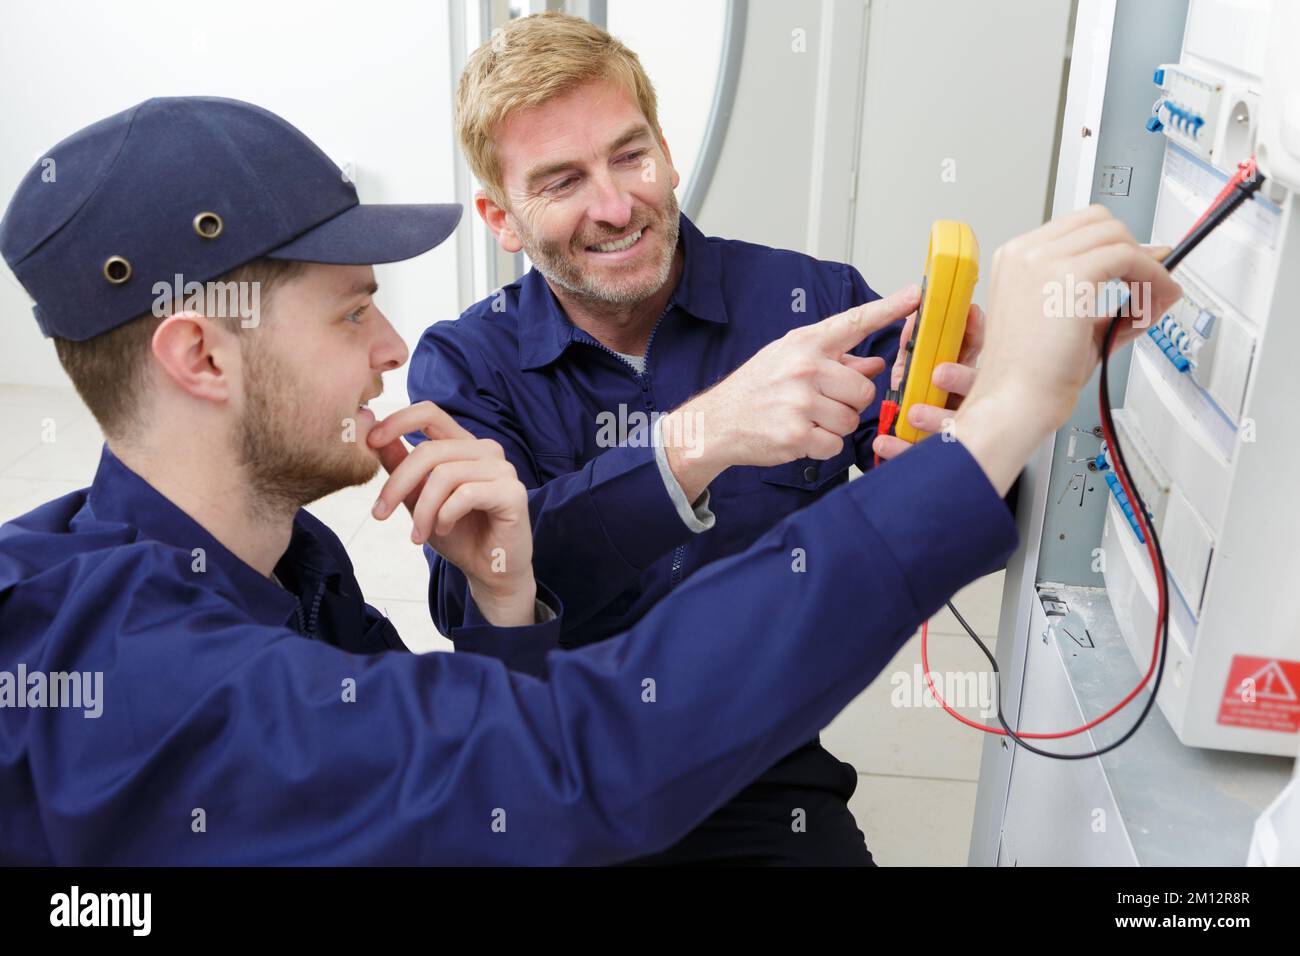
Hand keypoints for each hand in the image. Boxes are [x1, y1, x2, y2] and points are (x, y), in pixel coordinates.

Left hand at [367, 402, 535, 626]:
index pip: (429, 412)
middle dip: (397, 484)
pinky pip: (466, 495)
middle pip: (429, 451)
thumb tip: (372, 434)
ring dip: (422, 510)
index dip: (398, 421)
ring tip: (418, 534)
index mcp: (463, 445)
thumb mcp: (418, 498)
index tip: (369, 442)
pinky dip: (445, 515)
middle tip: (380, 514)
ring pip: (445, 475)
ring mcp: (502, 469)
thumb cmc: (458, 534)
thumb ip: (400, 465)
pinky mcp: (512, 492)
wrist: (489, 571)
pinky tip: (444, 530)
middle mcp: (485, 450)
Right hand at [661, 285, 920, 500]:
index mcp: (805, 344)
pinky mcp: (797, 434)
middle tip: (821, 404)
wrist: (716, 422)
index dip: (889, 309)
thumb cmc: (756, 389)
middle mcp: (804, 367)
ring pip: (851, 419)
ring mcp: (800, 401)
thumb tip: (876, 362)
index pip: (854, 322)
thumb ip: (836, 360)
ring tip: (806, 420)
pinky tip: (799, 437)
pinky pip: (834, 445)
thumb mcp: (790, 361)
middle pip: (863, 389)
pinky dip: (821, 447)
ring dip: (835, 427)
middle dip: (849, 402)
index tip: (916, 297)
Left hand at [872, 301, 984, 461]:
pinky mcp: (937, 456)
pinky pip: (922, 453)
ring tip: (913, 413)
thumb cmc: (917, 402)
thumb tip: (912, 319)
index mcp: (965, 376)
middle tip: (939, 373)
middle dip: (961, 378)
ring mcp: (960, 431)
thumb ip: (913, 349)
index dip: (976, 332)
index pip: (977, 351)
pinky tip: (883, 442)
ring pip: (958, 425)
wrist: (901, 445)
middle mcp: (970, 401)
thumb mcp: (913, 372)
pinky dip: (902, 448)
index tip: (969, 314)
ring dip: (937, 417)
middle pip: (977, 388)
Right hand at [951, 205, 1181, 493]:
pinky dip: (1152, 278)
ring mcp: (1042, 261)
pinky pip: (1128, 258)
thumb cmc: (1030, 377)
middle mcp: (1024, 253)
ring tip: (1155, 300)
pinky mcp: (1068, 276)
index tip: (1140, 264)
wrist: (1014, 402)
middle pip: (1099, 221)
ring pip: (1117, 235)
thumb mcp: (1065, 323)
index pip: (1076, 228)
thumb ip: (1103, 300)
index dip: (1116, 244)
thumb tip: (1146, 280)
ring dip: (1147, 266)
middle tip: (1152, 281)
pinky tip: (1153, 304)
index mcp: (1014, 260)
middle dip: (1133, 248)